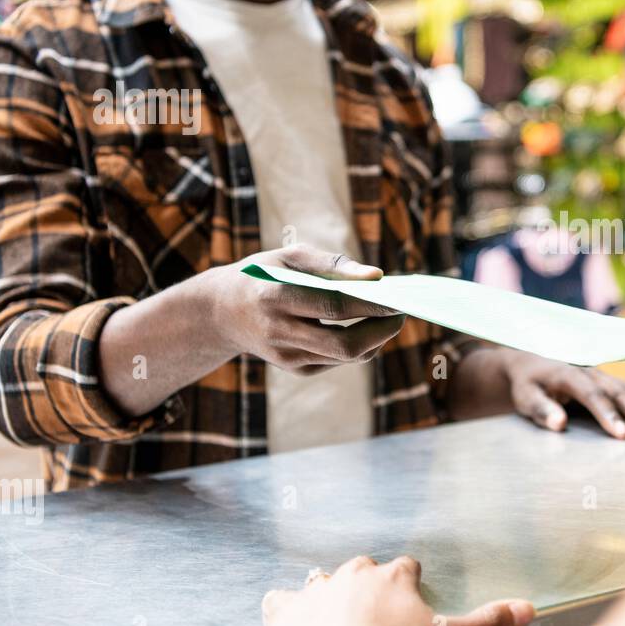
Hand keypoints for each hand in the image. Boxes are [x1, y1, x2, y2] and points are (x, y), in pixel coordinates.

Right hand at [208, 244, 404, 376]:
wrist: (222, 312)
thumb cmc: (265, 274)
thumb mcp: (290, 257)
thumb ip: (333, 264)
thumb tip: (376, 276)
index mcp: (274, 298)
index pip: (333, 306)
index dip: (370, 305)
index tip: (398, 297)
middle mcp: (278, 333)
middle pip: (344, 344)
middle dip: (381, 331)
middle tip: (402, 314)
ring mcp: (286, 357)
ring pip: (346, 356)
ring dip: (375, 338)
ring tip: (389, 317)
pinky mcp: (295, 369)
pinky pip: (338, 360)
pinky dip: (359, 345)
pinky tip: (365, 327)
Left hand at [262, 555, 534, 625]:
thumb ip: (487, 621)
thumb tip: (528, 608)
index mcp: (393, 576)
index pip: (405, 567)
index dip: (407, 583)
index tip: (408, 598)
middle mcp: (354, 574)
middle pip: (363, 568)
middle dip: (366, 585)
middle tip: (371, 614)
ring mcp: (317, 590)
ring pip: (320, 581)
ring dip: (325, 595)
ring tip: (330, 617)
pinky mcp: (285, 612)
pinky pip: (278, 601)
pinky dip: (282, 609)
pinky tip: (287, 619)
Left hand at [501, 350, 624, 439]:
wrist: (532, 360)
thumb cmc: (527, 384)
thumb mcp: (525, 396)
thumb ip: (541, 409)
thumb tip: (559, 423)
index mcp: (569, 374)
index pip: (592, 396)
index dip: (608, 416)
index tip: (623, 436)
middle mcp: (592, 372)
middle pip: (621, 393)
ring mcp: (605, 375)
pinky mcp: (612, 381)